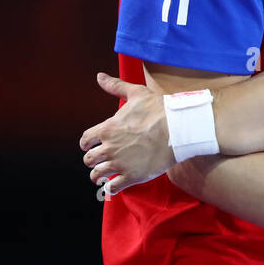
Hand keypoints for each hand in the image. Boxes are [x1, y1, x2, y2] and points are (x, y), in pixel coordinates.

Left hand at [79, 72, 175, 195]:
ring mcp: (120, 164)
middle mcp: (109, 148)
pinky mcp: (132, 176)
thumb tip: (99, 76)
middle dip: (92, 161)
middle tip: (98, 162)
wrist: (178, 129)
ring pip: (97, 175)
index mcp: (107, 129)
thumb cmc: (158, 110)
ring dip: (98, 176)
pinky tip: (113, 186)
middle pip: (89, 160)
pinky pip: (113, 188)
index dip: (86, 144)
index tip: (89, 146)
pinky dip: (110, 188)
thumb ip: (115, 86)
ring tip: (102, 177)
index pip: (86, 140)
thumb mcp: (135, 93)